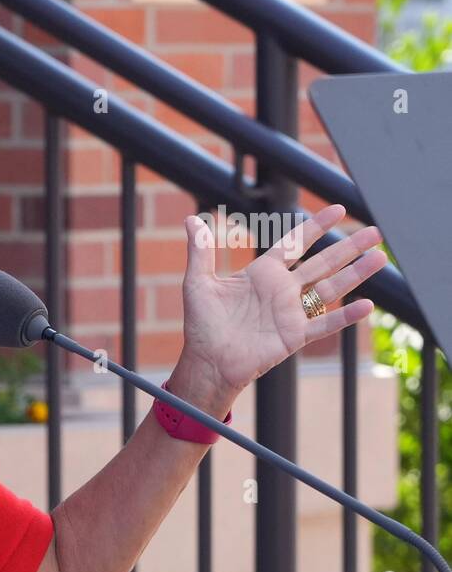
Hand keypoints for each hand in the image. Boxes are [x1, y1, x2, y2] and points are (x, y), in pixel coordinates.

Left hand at [176, 204, 385, 405]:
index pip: (295, 244)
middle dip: (348, 247)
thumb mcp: (198, 282)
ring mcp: (291, 312)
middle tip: (374, 232)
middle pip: (323, 262)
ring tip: (380, 257)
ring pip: (331, 288)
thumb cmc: (201, 324)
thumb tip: (192, 219)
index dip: (316, 227)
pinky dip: (345, 316)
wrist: (206, 362)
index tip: (338, 209)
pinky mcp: (295, 336)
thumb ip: (200, 250)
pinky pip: (325, 324)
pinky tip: (367, 304)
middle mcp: (282, 290)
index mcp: (263, 273)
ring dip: (356, 274)